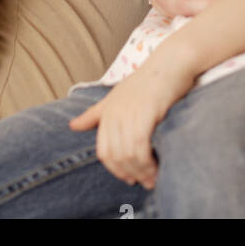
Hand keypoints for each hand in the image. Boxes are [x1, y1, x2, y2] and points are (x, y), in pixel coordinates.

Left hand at [69, 61, 194, 187]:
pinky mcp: (146, 110)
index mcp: (107, 111)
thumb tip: (72, 126)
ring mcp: (129, 110)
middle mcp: (115, 112)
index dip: (115, 169)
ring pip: (128, 153)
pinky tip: (156, 167)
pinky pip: (140, 145)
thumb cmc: (148, 81)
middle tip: (145, 183)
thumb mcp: (118, 96)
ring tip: (153, 179)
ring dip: (141, 171)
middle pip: (115, 155)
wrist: (172, 62)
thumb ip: (96, 114)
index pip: (103, 151)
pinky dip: (147, 162)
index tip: (130, 179)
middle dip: (129, 173)